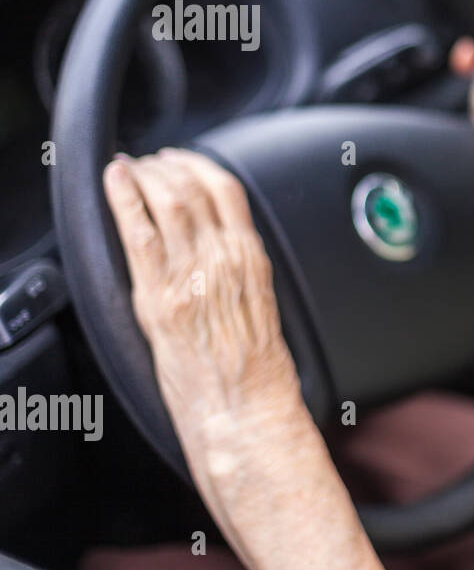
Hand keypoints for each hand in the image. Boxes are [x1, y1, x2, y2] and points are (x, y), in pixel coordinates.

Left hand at [102, 147, 303, 462]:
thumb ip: (241, 273)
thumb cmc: (258, 372)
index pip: (226, 191)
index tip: (179, 160)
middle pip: (193, 188)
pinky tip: (114, 181)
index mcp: (251, 260)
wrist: (247, 410)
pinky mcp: (160, 298)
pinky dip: (124, 198)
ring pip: (166, 200)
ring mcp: (191, 276)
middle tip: (148, 162)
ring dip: (144, 176)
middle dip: (166, 165)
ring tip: (129, 169)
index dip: (198, 165)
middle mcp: (223, 259)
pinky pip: (139, 233)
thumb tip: (219, 253)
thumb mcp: (262, 307)